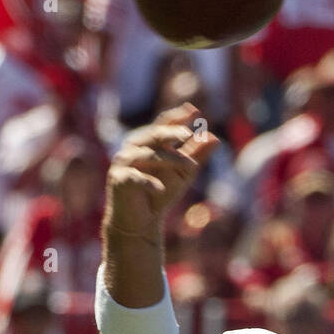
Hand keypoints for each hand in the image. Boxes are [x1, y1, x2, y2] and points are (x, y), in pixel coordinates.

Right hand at [104, 103, 218, 239]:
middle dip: (171, 133)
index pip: (163, 124)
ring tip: (190, 166)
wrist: (140, 222)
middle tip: (188, 134)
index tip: (194, 111)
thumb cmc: (160, 194)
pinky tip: (160, 189)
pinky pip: (134, 177)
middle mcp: (135, 147)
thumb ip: (196, 155)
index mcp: (149, 142)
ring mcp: (124, 162)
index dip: (177, 116)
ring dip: (169, 159)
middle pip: (154, 135)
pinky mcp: (118, 179)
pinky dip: (148, 182)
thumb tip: (215, 138)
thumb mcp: (183, 174)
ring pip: (147, 155)